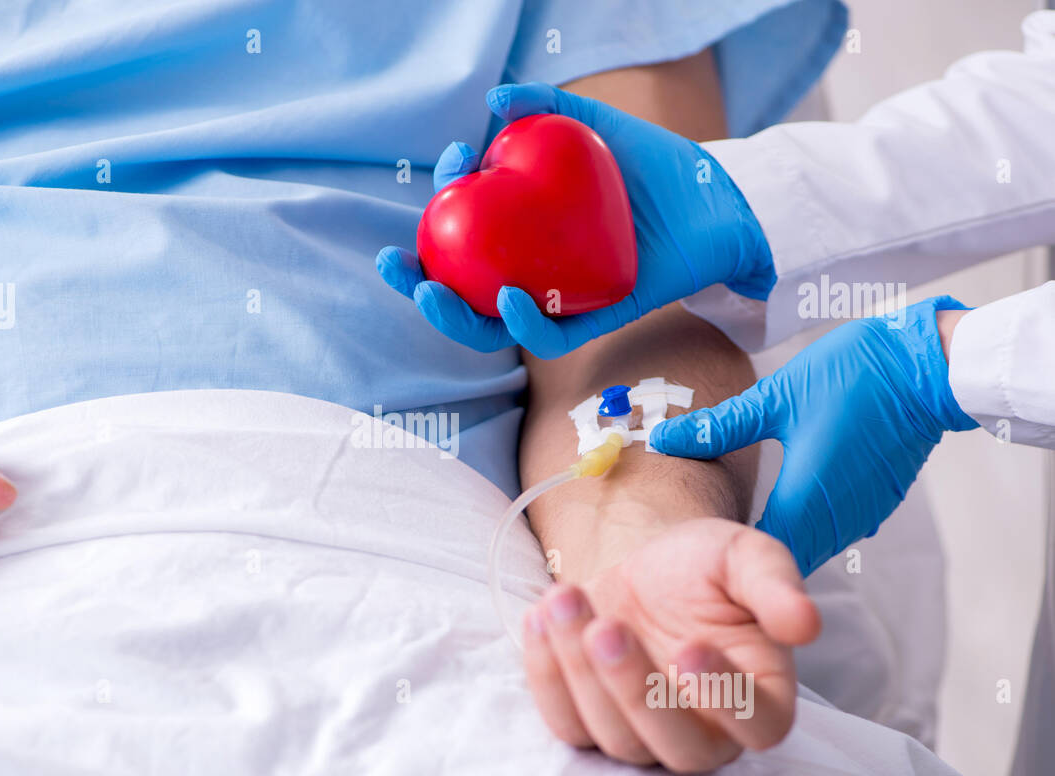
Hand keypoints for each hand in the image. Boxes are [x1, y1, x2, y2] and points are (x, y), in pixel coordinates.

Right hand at [377, 81, 774, 357]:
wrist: (720, 198)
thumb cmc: (655, 164)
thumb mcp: (595, 126)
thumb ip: (546, 107)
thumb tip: (493, 99)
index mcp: (523, 232)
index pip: (465, 230)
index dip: (444, 202)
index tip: (452, 162)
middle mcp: (534, 270)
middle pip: (461, 289)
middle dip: (418, 282)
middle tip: (395, 265)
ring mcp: (561, 299)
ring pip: (492, 324)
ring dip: (454, 316)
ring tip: (431, 291)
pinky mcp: (596, 319)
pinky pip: (550, 336)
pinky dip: (524, 321)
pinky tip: (508, 297)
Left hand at [522, 518, 818, 771]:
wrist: (645, 564)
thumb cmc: (704, 566)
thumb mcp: (744, 556)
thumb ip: (775, 586)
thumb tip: (806, 623)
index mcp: (763, 697)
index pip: (758, 724)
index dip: (725, 696)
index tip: (689, 647)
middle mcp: (709, 733)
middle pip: (677, 747)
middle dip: (633, 689)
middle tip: (606, 628)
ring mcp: (646, 737)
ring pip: (614, 735)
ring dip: (580, 669)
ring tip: (565, 598)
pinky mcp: (592, 726)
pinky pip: (565, 723)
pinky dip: (545, 673)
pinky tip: (540, 618)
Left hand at [650, 296, 978, 575]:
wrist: (932, 367)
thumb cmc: (855, 376)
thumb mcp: (776, 397)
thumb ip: (718, 427)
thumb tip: (660, 439)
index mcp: (806, 502)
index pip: (754, 555)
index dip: (723, 555)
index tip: (690, 550)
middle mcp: (836, 521)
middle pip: (781, 555)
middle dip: (747, 552)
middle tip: (702, 545)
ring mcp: (861, 515)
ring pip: (808, 544)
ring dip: (777, 538)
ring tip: (736, 525)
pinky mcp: (876, 502)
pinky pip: (831, 527)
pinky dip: (805, 521)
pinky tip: (783, 501)